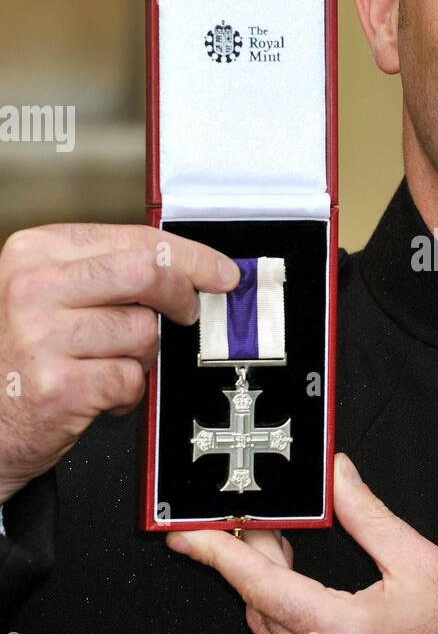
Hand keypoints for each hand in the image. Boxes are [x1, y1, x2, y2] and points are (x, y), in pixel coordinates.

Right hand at [0, 222, 239, 501]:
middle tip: (189, 314)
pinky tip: (97, 393)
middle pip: (148, 274)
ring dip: (142, 356)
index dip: (191, 256)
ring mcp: (44, 336)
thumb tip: (186, 268)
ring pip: (144, 331)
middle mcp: (34, 287)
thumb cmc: (22, 356)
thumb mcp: (49, 295)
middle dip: (182, 296)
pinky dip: (127, 392)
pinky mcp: (60, 385)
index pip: (135, 239)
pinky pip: (131, 378)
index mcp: (36, 252)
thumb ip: (107, 273)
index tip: (220, 271)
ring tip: (106, 365)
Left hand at [165, 453, 437, 633]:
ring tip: (285, 558)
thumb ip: (368, 517)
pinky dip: (282, 628)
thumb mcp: (423, 565)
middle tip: (262, 524)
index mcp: (342, 633)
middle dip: (253, 558)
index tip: (188, 535)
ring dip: (267, 593)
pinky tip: (302, 605)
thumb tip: (337, 478)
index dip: (218, 552)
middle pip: (258, 603)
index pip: (259, 583)